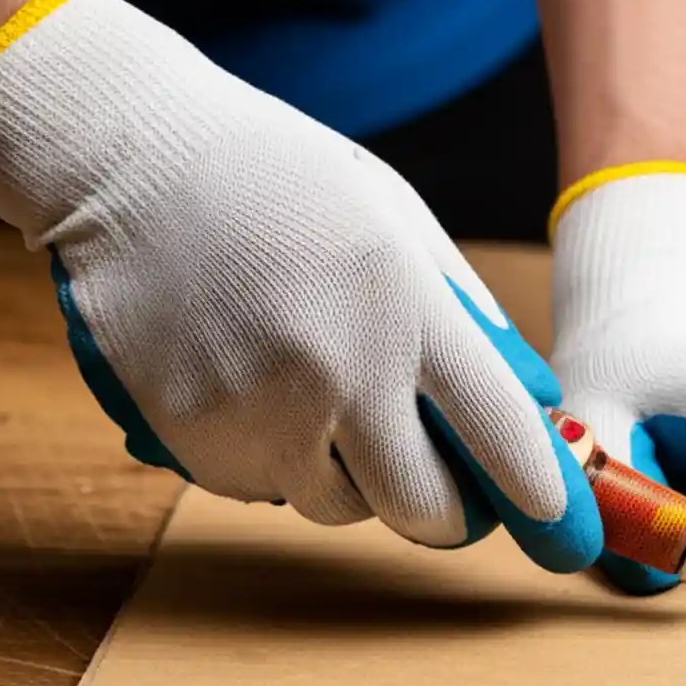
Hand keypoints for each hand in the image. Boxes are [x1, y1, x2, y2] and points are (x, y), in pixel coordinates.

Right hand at [0, 0, 601, 571]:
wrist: (131, 164)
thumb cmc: (281, 182)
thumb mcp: (398, 218)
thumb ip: (462, 311)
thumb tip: (520, 399)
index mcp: (403, 305)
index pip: (497, 429)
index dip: (536, 490)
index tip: (554, 521)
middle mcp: (337, 371)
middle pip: (420, 508)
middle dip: (445, 512)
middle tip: (443, 489)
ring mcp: (258, 413)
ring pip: (338, 507)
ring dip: (352, 479)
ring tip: (324, 400)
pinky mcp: (194, 439)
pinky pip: (264, 490)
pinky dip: (278, 462)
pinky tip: (256, 390)